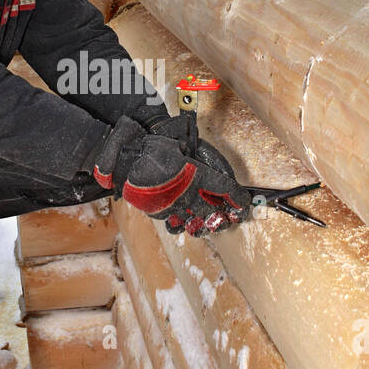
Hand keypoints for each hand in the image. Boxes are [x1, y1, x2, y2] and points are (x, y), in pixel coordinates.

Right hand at [92, 117, 249, 235]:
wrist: (124, 157)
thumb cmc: (153, 146)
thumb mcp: (181, 144)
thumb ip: (199, 155)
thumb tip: (214, 167)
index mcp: (196, 175)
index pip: (226, 190)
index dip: (238, 198)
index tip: (244, 203)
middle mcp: (187, 194)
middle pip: (214, 211)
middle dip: (224, 216)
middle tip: (230, 217)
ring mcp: (172, 206)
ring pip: (196, 222)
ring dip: (205, 224)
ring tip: (209, 223)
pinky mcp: (158, 212)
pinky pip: (175, 224)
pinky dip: (182, 223)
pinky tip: (185, 220)